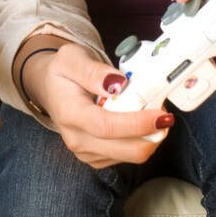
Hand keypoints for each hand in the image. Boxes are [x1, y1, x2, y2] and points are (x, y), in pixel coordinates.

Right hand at [24, 42, 172, 168]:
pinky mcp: (96, 158)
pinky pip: (127, 156)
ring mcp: (86, 152)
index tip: (160, 113)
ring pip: (131, 155)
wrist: (51, 89)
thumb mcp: (72, 58)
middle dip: (153, 133)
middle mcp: (76, 139)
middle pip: (126, 150)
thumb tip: (118, 83)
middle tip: (164, 112)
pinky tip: (139, 121)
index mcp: (70, 113)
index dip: (137, 123)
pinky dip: (140, 140)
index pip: (107, 126)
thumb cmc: (63, 72)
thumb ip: (94, 71)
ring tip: (151, 111)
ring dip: (149, 136)